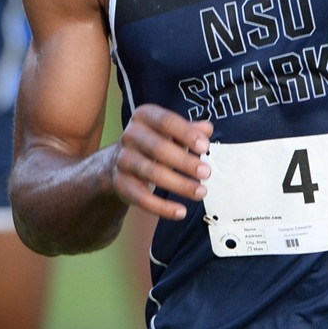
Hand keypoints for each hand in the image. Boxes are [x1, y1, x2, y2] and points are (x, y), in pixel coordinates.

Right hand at [107, 104, 212, 221]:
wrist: (119, 162)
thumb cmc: (155, 143)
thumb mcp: (171, 132)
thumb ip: (190, 129)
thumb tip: (207, 128)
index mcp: (145, 116)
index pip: (166, 121)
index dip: (186, 133)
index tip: (205, 147)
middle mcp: (130, 135)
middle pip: (158, 148)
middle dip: (184, 161)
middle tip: (206, 172)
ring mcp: (123, 160)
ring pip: (151, 173)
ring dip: (179, 184)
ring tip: (200, 192)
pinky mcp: (121, 183)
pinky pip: (141, 197)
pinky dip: (162, 207)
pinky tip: (181, 212)